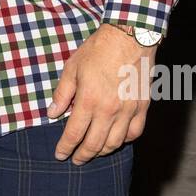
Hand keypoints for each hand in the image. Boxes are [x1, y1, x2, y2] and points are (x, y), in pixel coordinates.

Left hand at [46, 23, 153, 163]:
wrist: (129, 36)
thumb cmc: (98, 49)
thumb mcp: (72, 67)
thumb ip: (62, 93)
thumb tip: (52, 113)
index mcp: (89, 100)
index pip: (74, 134)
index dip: (65, 148)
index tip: (60, 154)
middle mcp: (109, 110)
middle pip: (94, 144)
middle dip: (82, 155)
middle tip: (75, 159)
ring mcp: (128, 110)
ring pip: (115, 143)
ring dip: (102, 151)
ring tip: (93, 152)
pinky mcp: (142, 107)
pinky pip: (134, 133)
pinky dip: (124, 140)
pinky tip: (116, 140)